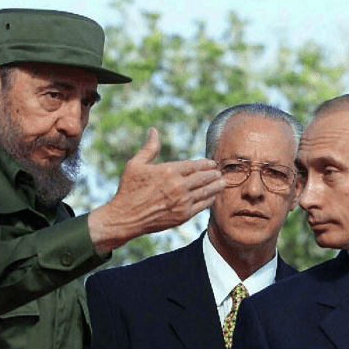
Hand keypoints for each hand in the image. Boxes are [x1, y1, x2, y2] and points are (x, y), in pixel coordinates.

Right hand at [88, 128, 225, 253]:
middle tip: (220, 172)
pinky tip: (213, 197)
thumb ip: (149, 148)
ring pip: (206, 191)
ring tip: (223, 182)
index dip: (205, 163)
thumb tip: (154, 131)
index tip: (211, 163)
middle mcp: (178, 186)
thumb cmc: (128, 189)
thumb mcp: (136, 164)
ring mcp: (182, 202)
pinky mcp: (183, 215)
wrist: (125, 218)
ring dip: (216, 186)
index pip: (193, 165)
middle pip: (203, 177)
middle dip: (213, 174)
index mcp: (168, 171)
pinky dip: (209, 200)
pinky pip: (202, 206)